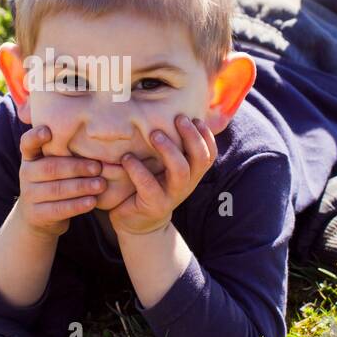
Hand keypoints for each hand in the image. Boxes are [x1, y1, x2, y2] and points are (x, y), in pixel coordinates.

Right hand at [16, 125, 106, 236]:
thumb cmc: (54, 182)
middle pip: (50, 168)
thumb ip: (64, 153)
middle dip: (76, 167)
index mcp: (30, 158)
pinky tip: (92, 201)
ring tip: (101, 185)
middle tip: (98, 168)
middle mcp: (26, 174)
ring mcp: (29, 195)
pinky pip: (59, 209)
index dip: (35, 137)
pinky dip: (77, 205)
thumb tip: (95, 140)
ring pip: (57, 189)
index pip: (27, 143)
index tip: (48, 132)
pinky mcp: (37, 214)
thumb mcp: (52, 165)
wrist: (38, 217)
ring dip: (81, 186)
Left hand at [107, 114, 216, 236]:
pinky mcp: (154, 206)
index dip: (206, 135)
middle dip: (191, 136)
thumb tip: (171, 113)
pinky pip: (149, 186)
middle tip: (177, 118)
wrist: (137, 223)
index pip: (209, 153)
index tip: (194, 117)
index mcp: (191, 173)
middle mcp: (186, 184)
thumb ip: (169, 148)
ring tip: (154, 135)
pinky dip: (138, 170)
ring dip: (169, 150)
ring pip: (180, 171)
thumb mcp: (162, 168)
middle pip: (199, 159)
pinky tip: (127, 158)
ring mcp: (172, 196)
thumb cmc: (148, 186)